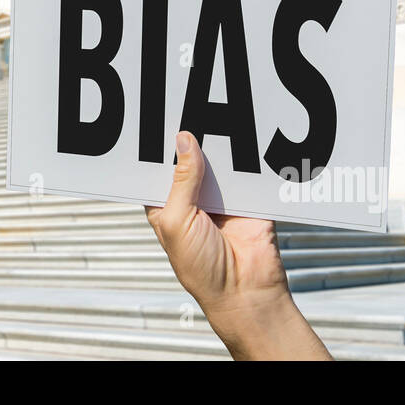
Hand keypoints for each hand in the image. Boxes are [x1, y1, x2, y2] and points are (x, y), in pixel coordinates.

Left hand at [145, 131, 330, 360]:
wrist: (246, 292)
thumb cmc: (202, 269)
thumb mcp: (178, 221)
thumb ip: (182, 181)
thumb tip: (183, 140)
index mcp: (167, 206)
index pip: (157, 170)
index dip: (156, 149)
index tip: (156, 120)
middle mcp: (193, 199)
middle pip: (190, 160)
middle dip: (191, 141)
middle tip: (188, 111)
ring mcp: (222, 197)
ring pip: (218, 162)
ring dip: (219, 147)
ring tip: (216, 119)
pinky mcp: (249, 198)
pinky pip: (247, 172)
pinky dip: (246, 158)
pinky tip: (243, 139)